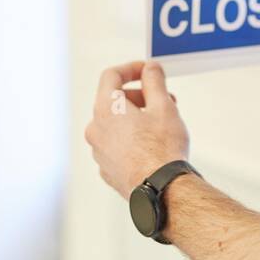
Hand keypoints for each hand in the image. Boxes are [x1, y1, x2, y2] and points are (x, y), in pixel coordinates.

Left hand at [84, 60, 189, 198]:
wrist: (162, 190)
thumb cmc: (162, 150)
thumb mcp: (164, 106)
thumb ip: (154, 81)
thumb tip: (149, 68)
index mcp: (106, 108)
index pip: (111, 75)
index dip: (131, 68)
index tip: (148, 70)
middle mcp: (96, 129)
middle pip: (113, 100)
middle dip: (139, 96)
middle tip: (163, 100)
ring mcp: (99, 152)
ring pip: (115, 125)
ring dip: (136, 118)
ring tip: (161, 125)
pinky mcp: (107, 170)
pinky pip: (117, 145)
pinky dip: (131, 139)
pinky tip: (152, 146)